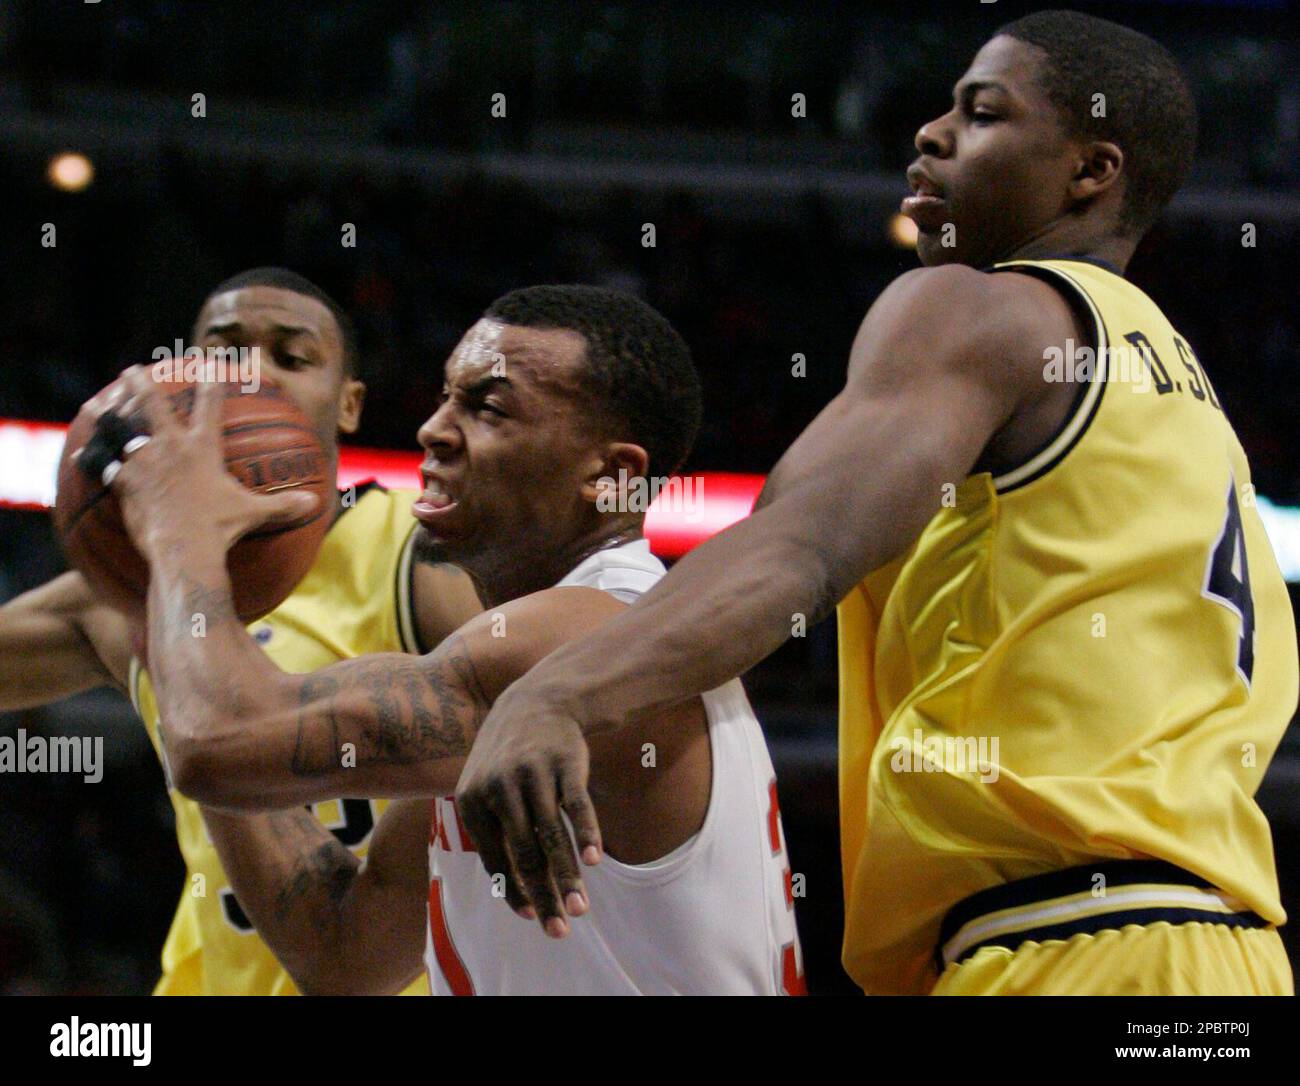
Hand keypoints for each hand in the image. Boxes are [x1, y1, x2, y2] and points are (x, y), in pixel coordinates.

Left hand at [81, 366, 316, 560]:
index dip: (212, 382)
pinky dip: (93, 459)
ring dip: (105, 414)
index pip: (211, 405)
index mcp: (202, 448)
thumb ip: (283, 506)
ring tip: (95, 404)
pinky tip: (82, 455)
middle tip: (132, 371)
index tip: (210, 364)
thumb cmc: (220, 528)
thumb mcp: (254, 514)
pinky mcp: (124, 483)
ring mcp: (143, 463)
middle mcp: (169, 447)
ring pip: (117, 429)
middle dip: (140, 384)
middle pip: (150, 405)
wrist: (184, 547)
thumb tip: (315, 505)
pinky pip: (103, 465)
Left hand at [455, 681, 602, 938]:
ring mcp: (533, 774)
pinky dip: (586, 834)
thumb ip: (494, 833)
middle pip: (524, 855)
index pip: (496, 859)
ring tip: (581, 909)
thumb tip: (514, 892)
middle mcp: (499, 788)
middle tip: (559, 931)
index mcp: (473, 799)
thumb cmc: (509, 756)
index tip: (533, 917)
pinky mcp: (566, 763)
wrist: (537, 700)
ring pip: (551, 836)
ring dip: (567, 877)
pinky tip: (595, 861)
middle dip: (543, 898)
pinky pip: (576, 805)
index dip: (515, 892)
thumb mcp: (486, 786)